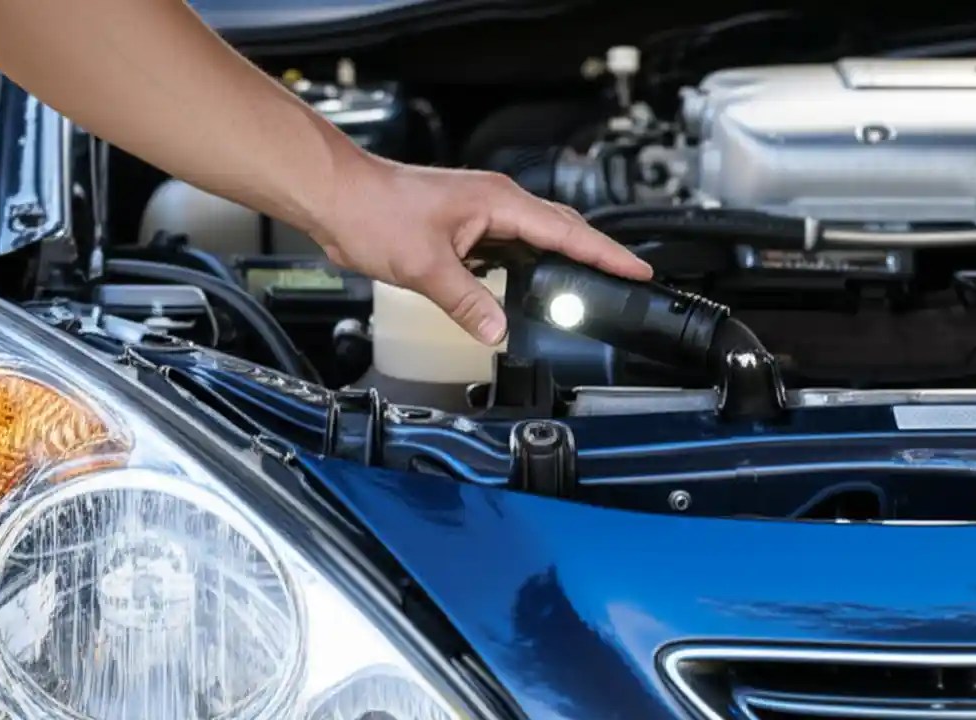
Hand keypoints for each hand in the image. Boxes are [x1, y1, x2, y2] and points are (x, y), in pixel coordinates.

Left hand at [309, 153, 652, 344]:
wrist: (337, 199)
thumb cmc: (374, 212)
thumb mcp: (427, 267)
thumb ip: (469, 302)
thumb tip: (499, 330)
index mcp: (498, 202)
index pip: (567, 231)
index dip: (606, 253)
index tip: (637, 269)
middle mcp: (494, 202)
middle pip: (559, 229)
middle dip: (594, 254)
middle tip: (625, 278)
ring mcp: (478, 213)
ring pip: (532, 238)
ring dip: (558, 260)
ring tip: (584, 286)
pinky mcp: (461, 227)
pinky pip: (506, 247)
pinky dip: (523, 266)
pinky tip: (522, 287)